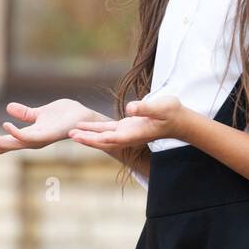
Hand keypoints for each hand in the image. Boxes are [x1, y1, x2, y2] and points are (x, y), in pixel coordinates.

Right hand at [0, 99, 101, 153]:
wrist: (85, 118)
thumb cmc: (66, 116)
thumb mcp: (40, 113)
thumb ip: (25, 114)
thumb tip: (8, 108)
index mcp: (28, 136)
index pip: (3, 141)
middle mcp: (31, 141)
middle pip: (3, 146)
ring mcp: (38, 140)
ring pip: (12, 144)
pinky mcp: (47, 136)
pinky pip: (28, 137)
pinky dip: (15, 133)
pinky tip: (5, 124)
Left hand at [67, 93, 184, 152]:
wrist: (179, 120)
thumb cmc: (172, 113)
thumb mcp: (160, 107)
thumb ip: (145, 108)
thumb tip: (130, 108)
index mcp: (134, 133)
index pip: (110, 139)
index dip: (94, 138)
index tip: (81, 137)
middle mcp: (128, 136)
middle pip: (103, 141)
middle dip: (86, 139)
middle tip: (69, 135)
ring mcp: (127, 132)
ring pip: (103, 136)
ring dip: (88, 135)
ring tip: (72, 132)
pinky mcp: (127, 127)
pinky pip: (108, 130)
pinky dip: (96, 129)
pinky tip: (85, 127)